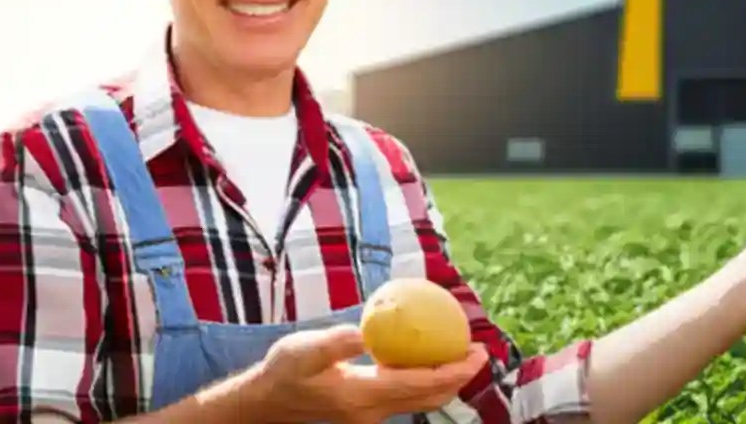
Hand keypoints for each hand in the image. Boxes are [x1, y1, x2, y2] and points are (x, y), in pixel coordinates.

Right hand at [244, 324, 488, 423]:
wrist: (265, 402)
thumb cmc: (284, 371)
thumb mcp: (304, 350)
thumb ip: (336, 342)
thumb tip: (367, 331)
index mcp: (364, 396)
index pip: (421, 384)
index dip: (453, 371)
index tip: (477, 353)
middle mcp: (372, 411)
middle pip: (428, 398)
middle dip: (459, 378)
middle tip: (479, 352)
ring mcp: (370, 415)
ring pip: (419, 402)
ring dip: (445, 381)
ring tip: (462, 355)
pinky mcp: (365, 411)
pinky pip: (405, 397)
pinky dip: (424, 381)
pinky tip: (427, 358)